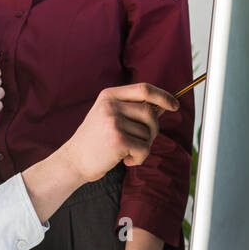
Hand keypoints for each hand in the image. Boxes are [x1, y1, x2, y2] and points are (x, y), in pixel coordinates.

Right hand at [60, 82, 179, 182]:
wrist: (73, 161)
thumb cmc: (95, 141)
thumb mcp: (109, 117)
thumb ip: (133, 109)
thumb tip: (164, 105)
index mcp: (109, 95)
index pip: (144, 89)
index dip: (163, 96)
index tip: (175, 105)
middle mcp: (111, 105)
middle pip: (150, 113)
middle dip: (153, 130)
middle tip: (142, 142)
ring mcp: (113, 121)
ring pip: (149, 133)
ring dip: (144, 147)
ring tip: (127, 152)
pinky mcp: (117, 140)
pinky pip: (144, 148)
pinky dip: (139, 159)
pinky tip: (125, 160)